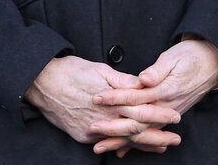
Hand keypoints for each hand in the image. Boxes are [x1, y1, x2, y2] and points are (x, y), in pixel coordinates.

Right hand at [25, 55, 180, 149]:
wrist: (42, 83)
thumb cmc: (71, 71)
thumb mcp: (99, 69)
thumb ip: (122, 80)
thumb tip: (142, 84)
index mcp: (110, 101)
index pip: (140, 112)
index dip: (159, 115)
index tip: (175, 117)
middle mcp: (102, 119)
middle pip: (135, 132)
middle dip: (157, 136)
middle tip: (175, 140)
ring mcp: (91, 130)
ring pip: (122, 141)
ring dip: (142, 145)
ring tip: (160, 147)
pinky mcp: (82, 135)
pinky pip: (105, 142)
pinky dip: (120, 146)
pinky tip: (131, 148)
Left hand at [90, 39, 217, 155]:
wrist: (213, 62)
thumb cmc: (192, 56)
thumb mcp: (174, 57)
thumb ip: (158, 69)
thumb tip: (143, 78)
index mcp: (164, 90)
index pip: (134, 96)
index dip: (114, 98)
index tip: (97, 98)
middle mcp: (166, 106)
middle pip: (135, 121)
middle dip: (113, 126)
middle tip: (93, 129)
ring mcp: (169, 113)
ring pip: (141, 132)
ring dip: (120, 140)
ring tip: (101, 147)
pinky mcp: (170, 115)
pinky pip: (150, 132)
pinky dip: (136, 143)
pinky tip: (123, 149)